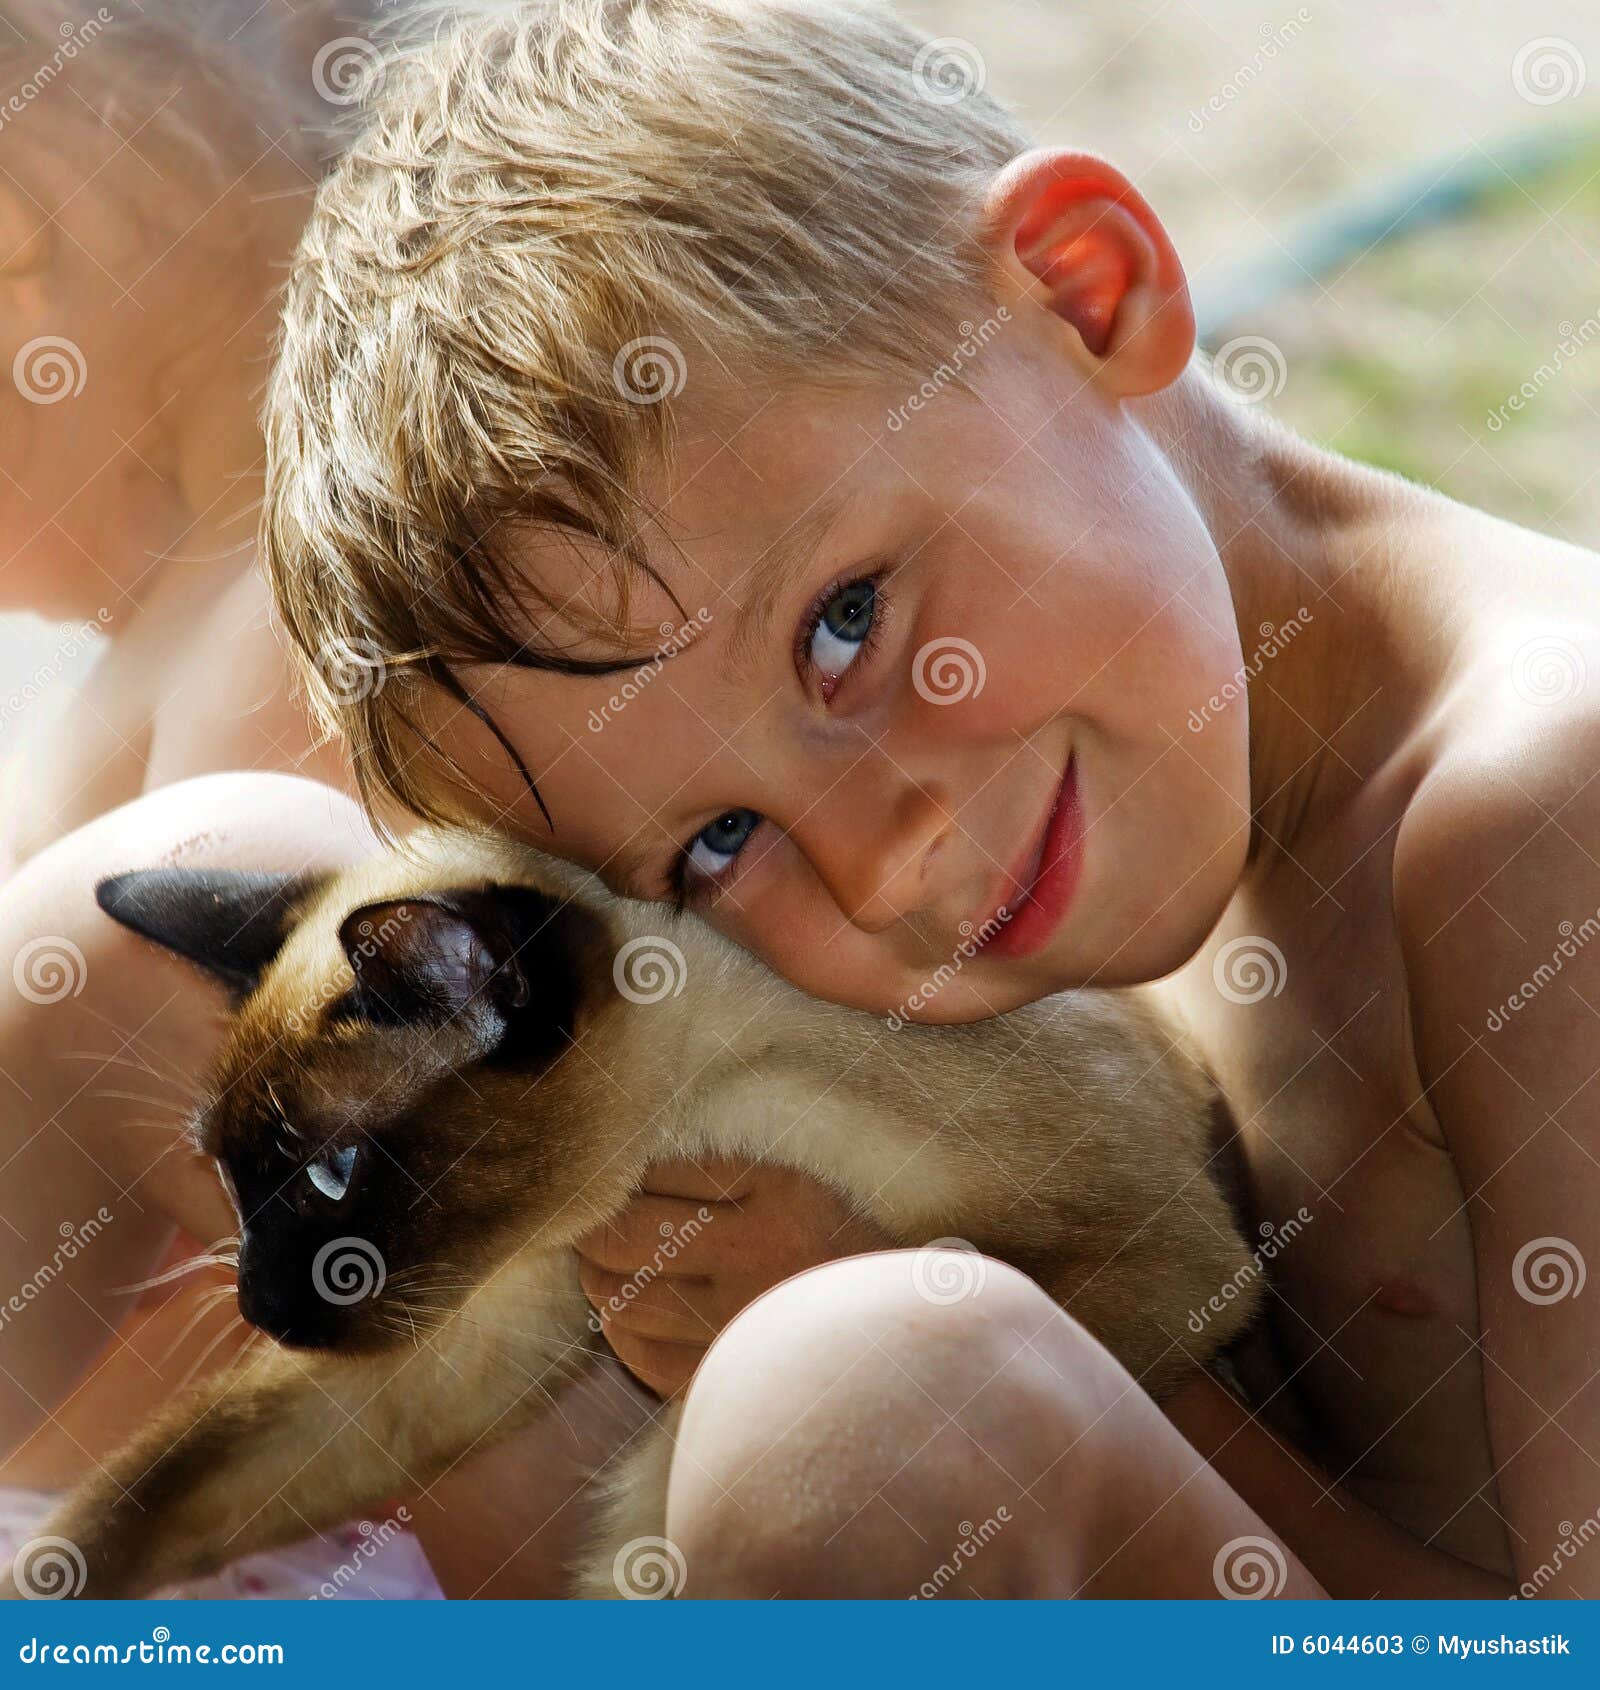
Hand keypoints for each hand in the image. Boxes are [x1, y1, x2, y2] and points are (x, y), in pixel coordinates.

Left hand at [575, 1157, 891, 1398]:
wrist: (908, 1343)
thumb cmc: (843, 1255)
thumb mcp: (804, 1188)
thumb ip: (726, 1174)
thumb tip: (629, 1170)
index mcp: (784, 1190)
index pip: (663, 1170)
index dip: (625, 1174)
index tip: (614, 1177)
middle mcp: (759, 1252)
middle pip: (627, 1233)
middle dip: (594, 1226)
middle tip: (589, 1222)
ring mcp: (739, 1321)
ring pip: (622, 1295)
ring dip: (600, 1278)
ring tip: (605, 1266)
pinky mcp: (727, 1376)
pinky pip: (639, 1354)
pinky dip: (620, 1332)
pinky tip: (630, 1315)